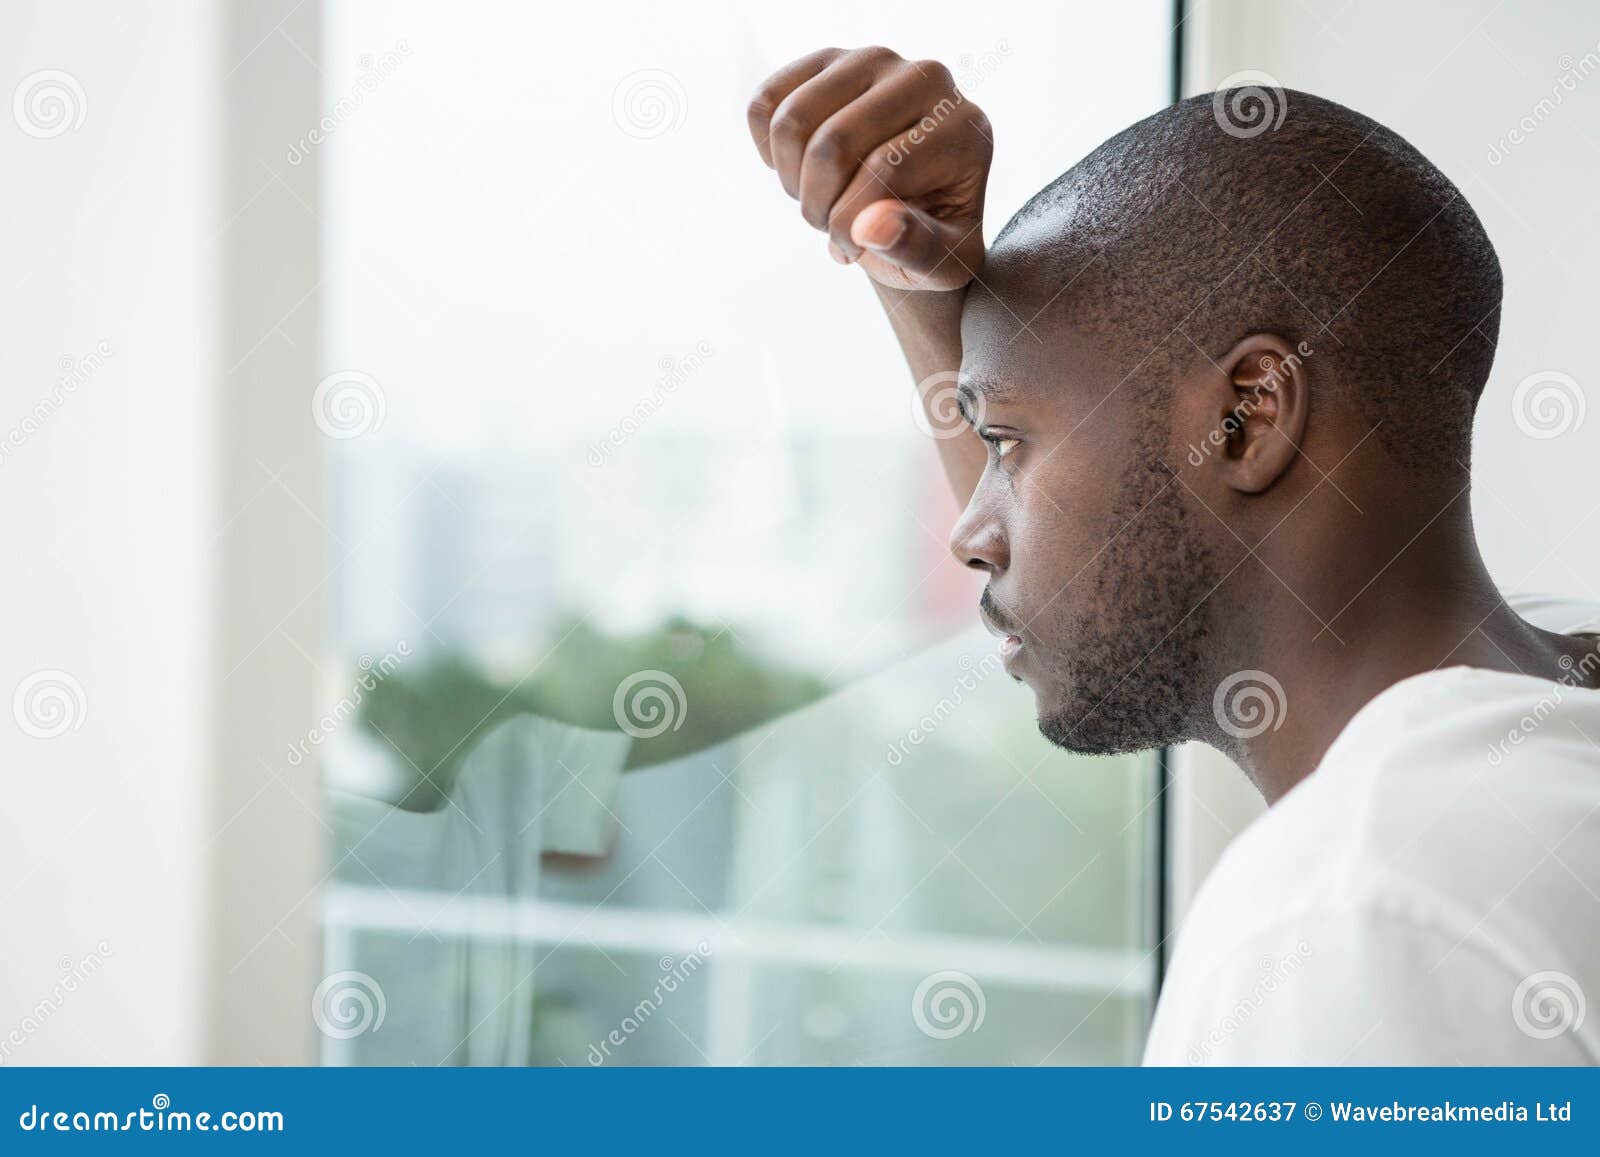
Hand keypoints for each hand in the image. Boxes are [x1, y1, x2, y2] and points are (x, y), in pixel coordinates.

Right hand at [747, 47, 992, 290]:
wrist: (914, 208)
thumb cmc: (931, 239)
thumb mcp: (941, 266)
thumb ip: (917, 251)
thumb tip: (870, 227)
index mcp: (965, 127)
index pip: (884, 169)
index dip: (850, 223)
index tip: (854, 250)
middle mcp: (926, 78)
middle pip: (833, 143)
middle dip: (817, 205)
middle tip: (831, 227)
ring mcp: (874, 60)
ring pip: (792, 121)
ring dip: (791, 180)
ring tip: (819, 199)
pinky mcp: (830, 59)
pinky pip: (765, 104)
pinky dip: (767, 151)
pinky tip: (798, 168)